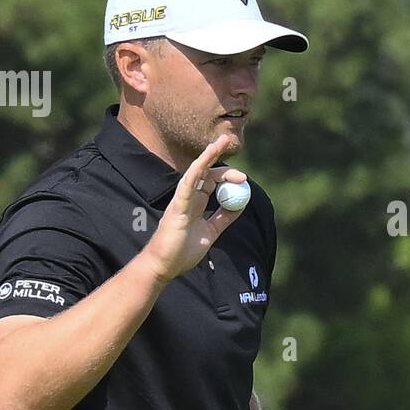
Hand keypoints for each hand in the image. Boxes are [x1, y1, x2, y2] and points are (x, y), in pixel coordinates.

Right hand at [139, 134, 247, 282]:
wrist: (164, 267)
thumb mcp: (211, 233)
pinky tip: (204, 161)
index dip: (228, 177)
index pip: (212, 181)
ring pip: (196, 173)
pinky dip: (196, 172)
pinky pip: (187, 186)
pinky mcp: (177, 207)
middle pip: (207, 173)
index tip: (244, 180)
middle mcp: (188, 197)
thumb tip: (240, 205)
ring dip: (208, 157)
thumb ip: (223, 218)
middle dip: (222, 165)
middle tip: (241, 171)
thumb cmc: (183, 252)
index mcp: (196, 202)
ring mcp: (181, 200)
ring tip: (220, 143)